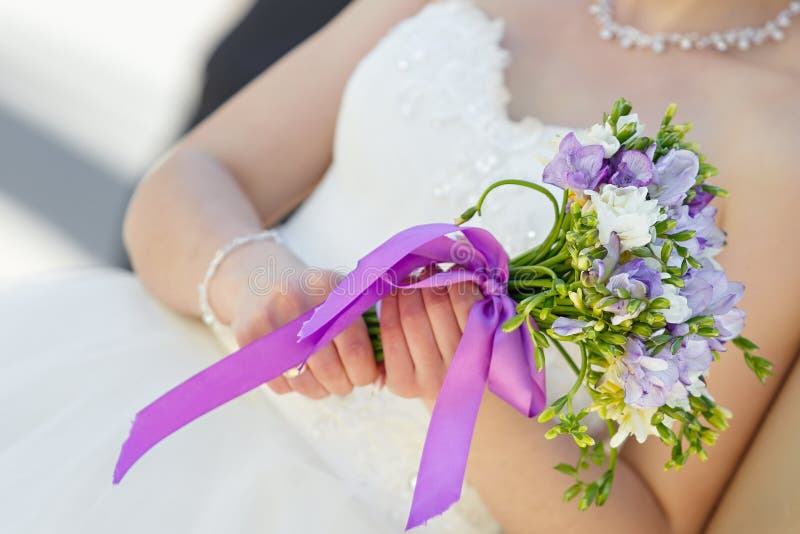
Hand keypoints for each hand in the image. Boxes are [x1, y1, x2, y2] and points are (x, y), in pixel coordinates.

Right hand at [212, 241, 378, 398]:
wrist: (261, 281)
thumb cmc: (315, 297)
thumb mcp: (341, 294)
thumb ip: (368, 322)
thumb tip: (385, 370)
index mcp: (328, 287)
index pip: (355, 346)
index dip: (364, 371)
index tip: (365, 376)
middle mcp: (297, 301)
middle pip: (329, 369)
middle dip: (342, 385)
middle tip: (345, 384)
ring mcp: (268, 319)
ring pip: (303, 381)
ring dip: (319, 390)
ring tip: (325, 384)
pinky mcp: (247, 337)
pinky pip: (278, 383)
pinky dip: (293, 387)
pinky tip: (298, 374)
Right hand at [379, 278, 482, 402]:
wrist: (482, 393)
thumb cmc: (437, 371)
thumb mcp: (408, 369)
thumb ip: (394, 341)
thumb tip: (383, 292)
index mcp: (404, 382)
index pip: (391, 331)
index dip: (390, 301)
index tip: (393, 287)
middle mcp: (431, 377)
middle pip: (412, 317)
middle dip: (409, 289)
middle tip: (412, 277)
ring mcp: (459, 362)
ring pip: (437, 306)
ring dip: (431, 282)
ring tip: (430, 273)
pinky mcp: (484, 344)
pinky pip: (465, 305)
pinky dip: (457, 284)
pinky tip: (455, 275)